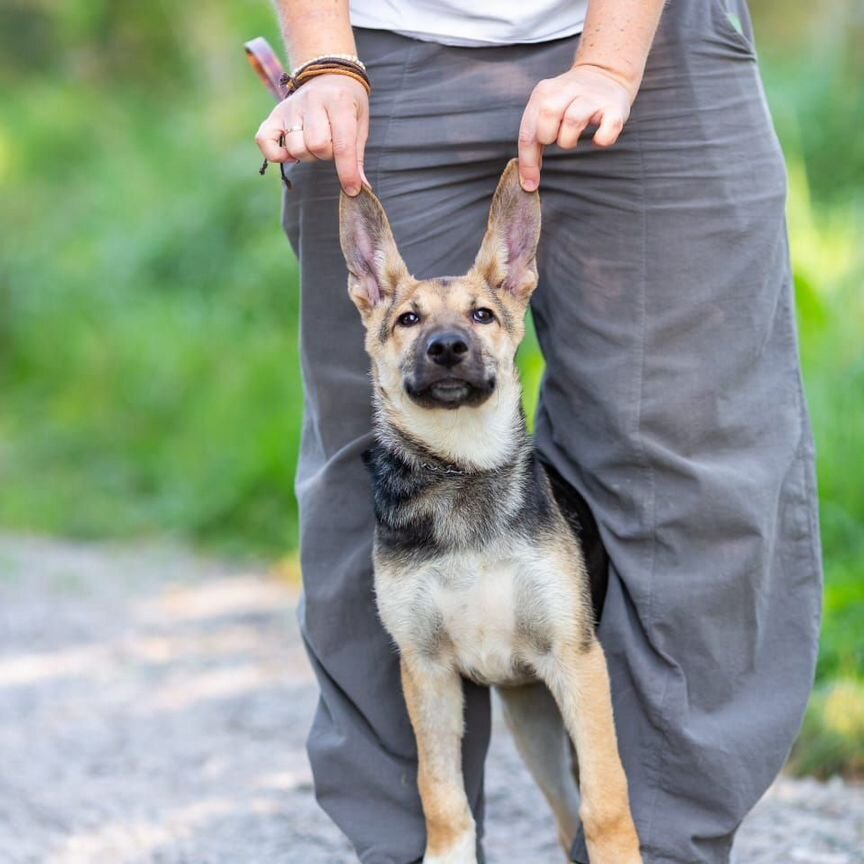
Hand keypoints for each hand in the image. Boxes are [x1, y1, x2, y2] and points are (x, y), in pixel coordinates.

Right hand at [255, 74, 368, 195]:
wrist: (328, 74)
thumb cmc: (348, 104)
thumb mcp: (360, 124)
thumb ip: (357, 156)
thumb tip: (360, 187)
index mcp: (339, 102)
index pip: (342, 145)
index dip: (347, 173)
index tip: (352, 191)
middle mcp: (312, 101)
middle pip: (317, 147)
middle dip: (326, 156)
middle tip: (330, 146)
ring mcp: (291, 107)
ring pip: (296, 148)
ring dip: (307, 155)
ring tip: (314, 143)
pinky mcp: (275, 114)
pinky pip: (265, 141)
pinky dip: (276, 154)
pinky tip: (289, 154)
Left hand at [518, 64, 633, 190]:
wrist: (605, 73)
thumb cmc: (569, 104)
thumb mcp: (546, 111)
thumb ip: (534, 140)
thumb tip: (528, 180)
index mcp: (544, 92)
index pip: (528, 129)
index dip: (527, 161)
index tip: (529, 184)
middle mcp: (567, 90)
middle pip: (548, 115)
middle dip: (547, 137)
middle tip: (556, 139)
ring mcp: (592, 97)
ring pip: (573, 120)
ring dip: (569, 140)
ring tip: (573, 138)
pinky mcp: (615, 107)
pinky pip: (608, 127)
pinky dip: (602, 139)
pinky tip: (598, 140)